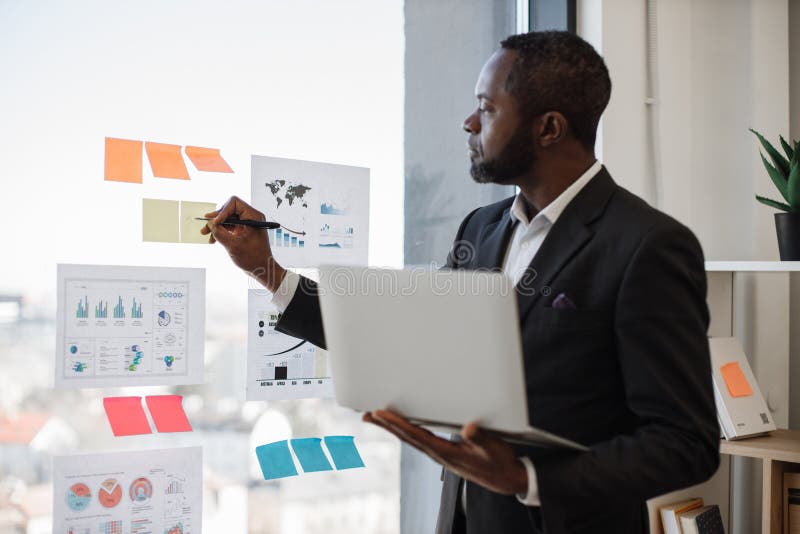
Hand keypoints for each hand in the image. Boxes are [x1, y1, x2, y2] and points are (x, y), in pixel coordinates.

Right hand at [201, 196, 285, 291]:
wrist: (262, 269)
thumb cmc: (253, 258)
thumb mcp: (233, 245)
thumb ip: (220, 233)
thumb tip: (210, 223)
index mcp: (253, 216)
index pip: (234, 203)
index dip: (222, 211)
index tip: (214, 223)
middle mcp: (251, 217)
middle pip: (229, 210)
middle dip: (216, 219)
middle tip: (205, 227)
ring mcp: (247, 223)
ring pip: (228, 218)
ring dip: (217, 226)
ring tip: (206, 234)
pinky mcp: (244, 230)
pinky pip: (230, 226)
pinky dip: (221, 231)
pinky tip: (213, 239)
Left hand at [363, 410, 527, 495]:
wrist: (507, 479)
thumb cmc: (499, 463)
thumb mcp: (493, 449)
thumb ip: (480, 439)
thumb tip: (468, 429)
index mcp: (446, 452)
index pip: (416, 435)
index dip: (397, 424)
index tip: (381, 413)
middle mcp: (439, 454)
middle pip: (406, 437)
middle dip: (386, 425)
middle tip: (367, 415)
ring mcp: (440, 455)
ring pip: (411, 439)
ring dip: (393, 428)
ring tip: (377, 417)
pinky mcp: (445, 453)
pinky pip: (420, 439)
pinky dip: (407, 431)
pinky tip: (404, 426)